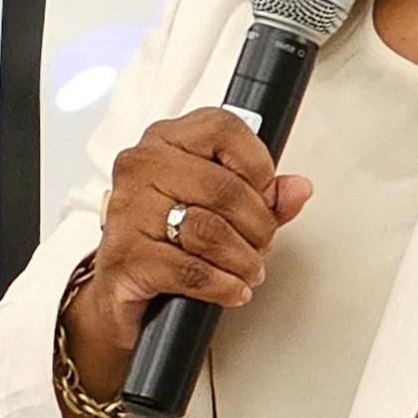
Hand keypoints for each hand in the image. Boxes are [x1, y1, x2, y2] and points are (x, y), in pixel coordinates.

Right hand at [57, 108, 313, 417]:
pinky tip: (231, 289)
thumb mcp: (221, 209)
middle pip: (224, 188)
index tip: (263, 195)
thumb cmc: (168, 239)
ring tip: (247, 270)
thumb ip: (263, 197)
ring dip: (243, 260)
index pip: (223, 128)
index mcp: (165, 141)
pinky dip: (222, 286)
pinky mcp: (125, 256)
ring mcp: (128, 210)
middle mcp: (141, 166)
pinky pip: (191, 270)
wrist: (120, 289)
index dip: (258, 165)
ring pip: (209, 230)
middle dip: (258, 226)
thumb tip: (297, 188)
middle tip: (260, 245)